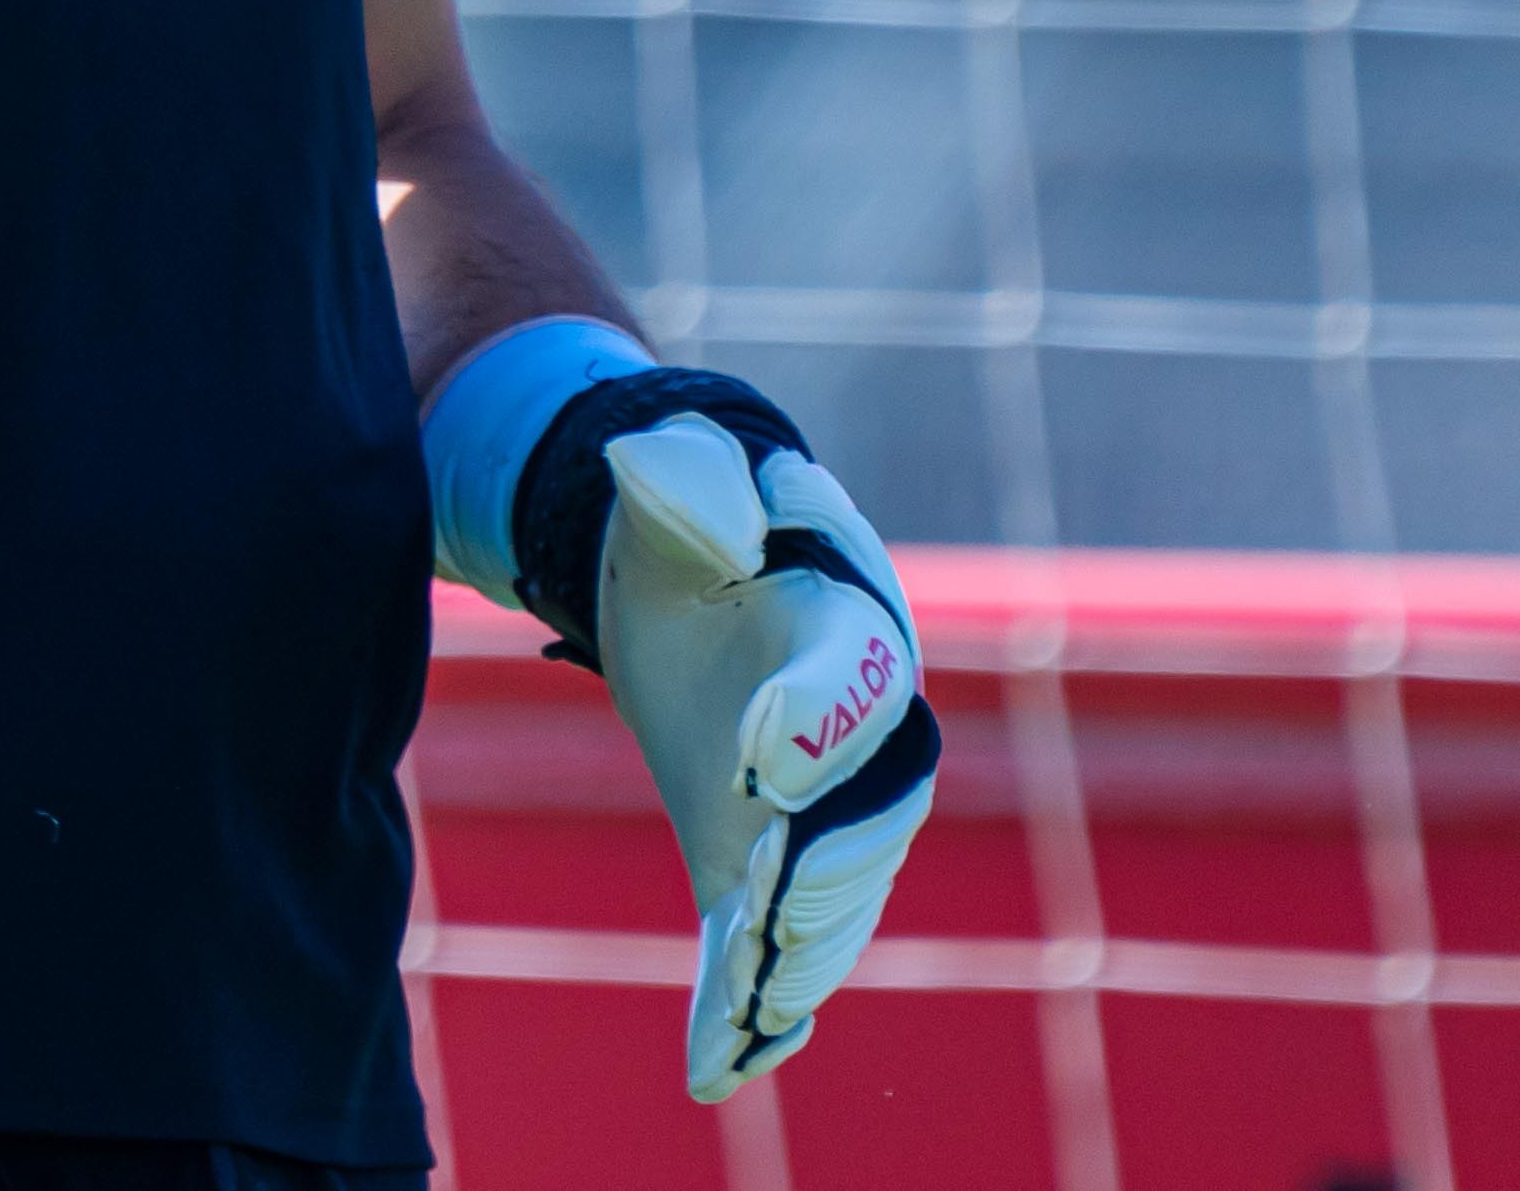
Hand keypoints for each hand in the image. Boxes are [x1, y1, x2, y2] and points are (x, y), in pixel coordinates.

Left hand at [585, 414, 939, 1102]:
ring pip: (839, 890)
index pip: (856, 674)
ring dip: (803, 950)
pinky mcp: (772, 857)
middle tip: (774, 910)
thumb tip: (647, 455)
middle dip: (829, 864)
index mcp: (851, 619)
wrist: (702, 565)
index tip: (753, 756)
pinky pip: (779, 939)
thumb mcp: (681, 480)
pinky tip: (719, 1064)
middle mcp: (864, 727)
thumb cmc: (694, 511)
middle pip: (872, 808)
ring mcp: (827, 803)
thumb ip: (684, 477)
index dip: (814, 718)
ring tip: (757, 1003)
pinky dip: (755, 1006)